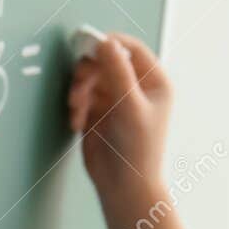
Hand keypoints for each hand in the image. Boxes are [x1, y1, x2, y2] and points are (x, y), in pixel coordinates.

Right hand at [67, 33, 171, 198]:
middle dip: (88, 72)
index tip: (88, 45)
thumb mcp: (130, 107)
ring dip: (79, 90)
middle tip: (79, 85)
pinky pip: (81, 96)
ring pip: (90, 78)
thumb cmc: (137, 149)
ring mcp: (114, 99)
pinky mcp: (96, 112)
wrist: (123, 185)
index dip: (109, 43)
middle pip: (105, 60)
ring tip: (77, 109)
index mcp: (153, 81)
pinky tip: (77, 123)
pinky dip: (76, 106)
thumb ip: (118, 72)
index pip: (131, 48)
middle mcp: (134, 86)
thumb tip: (105, 42)